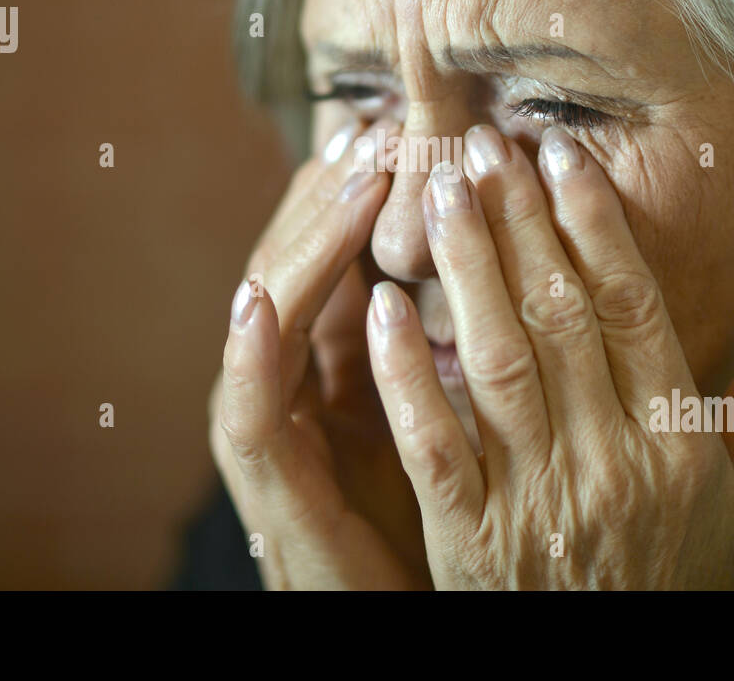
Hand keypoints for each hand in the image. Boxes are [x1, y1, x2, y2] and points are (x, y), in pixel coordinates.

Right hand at [208, 119, 431, 588]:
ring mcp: (267, 426)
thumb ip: (437, 332)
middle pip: (300, 265)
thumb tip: (486, 243)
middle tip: (374, 128)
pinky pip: (247, 413)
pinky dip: (250, 354)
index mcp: (332, 357)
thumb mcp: (440, 404)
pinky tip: (259, 301)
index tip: (404, 126)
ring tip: (339, 180)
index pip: (340, 253)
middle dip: (336, 196)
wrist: (396, 607)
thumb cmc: (428, 507)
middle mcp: (289, 379)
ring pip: (267, 317)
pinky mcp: (264, 483)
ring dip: (302, 246)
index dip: (369, 189)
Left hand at [364, 124, 733, 588]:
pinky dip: (405, 373)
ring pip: (497, 362)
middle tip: (481, 146)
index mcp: (675, 440)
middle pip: (559, 316)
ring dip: (465, 271)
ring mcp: (536, 497)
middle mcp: (609, 458)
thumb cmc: (676, 574)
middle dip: (518, 222)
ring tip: (436, 193)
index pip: (632, 307)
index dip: (594, 224)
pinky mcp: (469, 534)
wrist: (611, 670)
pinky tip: (383, 306)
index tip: (560, 156)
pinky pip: (432, 442)